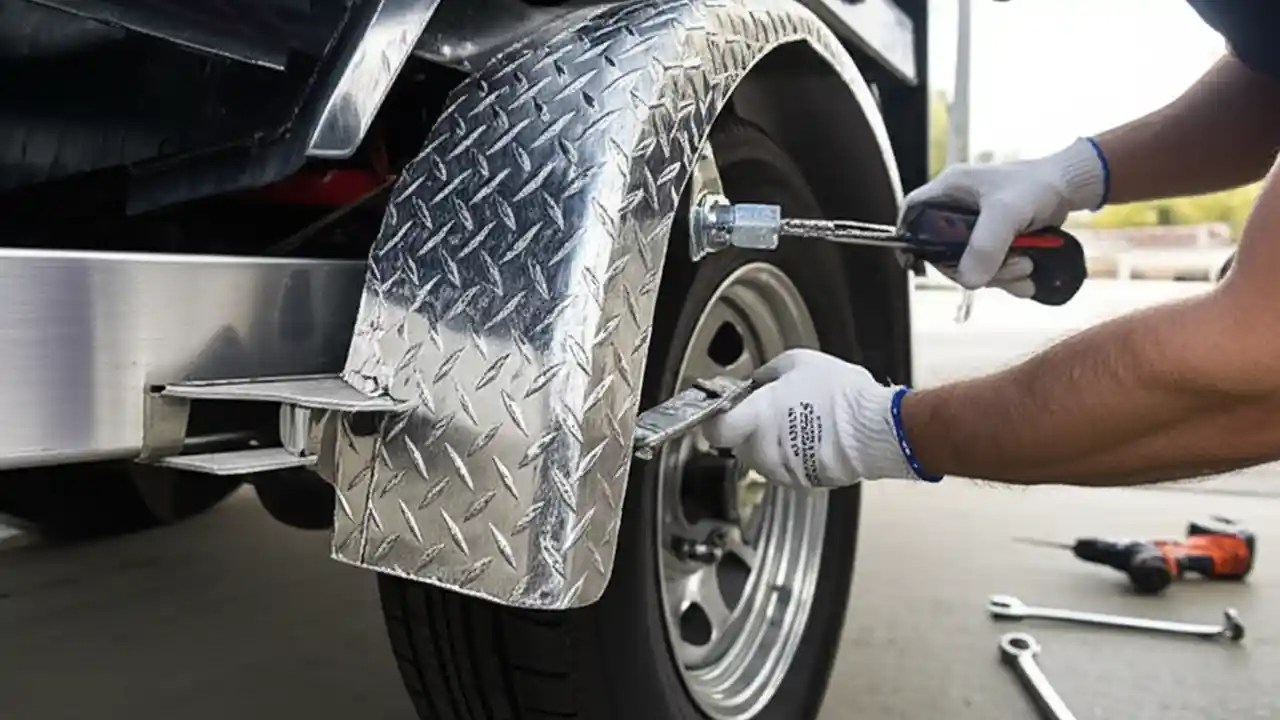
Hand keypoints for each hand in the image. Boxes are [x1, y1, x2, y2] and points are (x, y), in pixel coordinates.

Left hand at [702, 349, 933, 487]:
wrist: (874, 428)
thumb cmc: (839, 395)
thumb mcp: (797, 363)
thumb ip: (767, 374)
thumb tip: (758, 380)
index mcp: (754, 417)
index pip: (713, 428)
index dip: (714, 419)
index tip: (722, 410)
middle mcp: (762, 449)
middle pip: (740, 443)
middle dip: (752, 427)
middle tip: (776, 409)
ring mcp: (781, 469)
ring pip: (764, 458)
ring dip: (774, 442)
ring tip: (802, 421)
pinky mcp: (802, 482)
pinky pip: (787, 468)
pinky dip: (795, 456)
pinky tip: (815, 437)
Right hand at [903, 137, 1106, 292]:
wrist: (1074, 186)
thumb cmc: (1037, 186)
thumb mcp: (1008, 212)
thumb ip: (986, 246)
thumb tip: (968, 282)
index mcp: (949, 190)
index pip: (913, 213)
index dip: (908, 238)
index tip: (916, 264)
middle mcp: (958, 208)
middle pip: (944, 251)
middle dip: (974, 268)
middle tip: (1005, 270)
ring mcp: (977, 226)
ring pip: (971, 264)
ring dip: (999, 276)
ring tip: (1027, 269)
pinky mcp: (997, 239)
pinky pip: (991, 267)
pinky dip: (1009, 278)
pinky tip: (1029, 278)